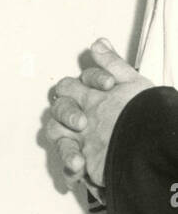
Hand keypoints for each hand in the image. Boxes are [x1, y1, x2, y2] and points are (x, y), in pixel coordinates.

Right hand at [46, 38, 151, 186]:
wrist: (155, 150)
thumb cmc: (146, 116)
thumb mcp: (133, 86)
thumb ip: (112, 64)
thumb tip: (98, 43)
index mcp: (93, 97)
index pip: (76, 83)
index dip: (91, 81)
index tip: (110, 85)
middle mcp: (84, 116)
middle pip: (59, 107)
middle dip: (67, 113)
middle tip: (82, 122)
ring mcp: (82, 139)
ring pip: (57, 136)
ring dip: (65, 146)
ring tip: (78, 158)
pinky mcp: (84, 162)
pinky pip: (67, 165)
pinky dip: (70, 170)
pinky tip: (80, 170)